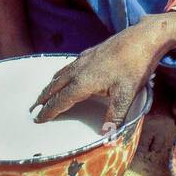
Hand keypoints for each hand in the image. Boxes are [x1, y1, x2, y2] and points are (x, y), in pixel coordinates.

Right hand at [33, 22, 163, 127]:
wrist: (142, 39)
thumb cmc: (134, 67)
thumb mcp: (126, 96)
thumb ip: (114, 117)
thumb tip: (106, 137)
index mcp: (83, 82)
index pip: (60, 101)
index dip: (48, 111)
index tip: (38, 119)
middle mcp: (78, 70)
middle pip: (54, 86)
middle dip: (43, 99)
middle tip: (33, 108)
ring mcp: (83, 59)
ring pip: (60, 74)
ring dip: (50, 86)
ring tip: (45, 94)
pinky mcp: (90, 52)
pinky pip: (69, 66)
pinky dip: (61, 74)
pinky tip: (66, 75)